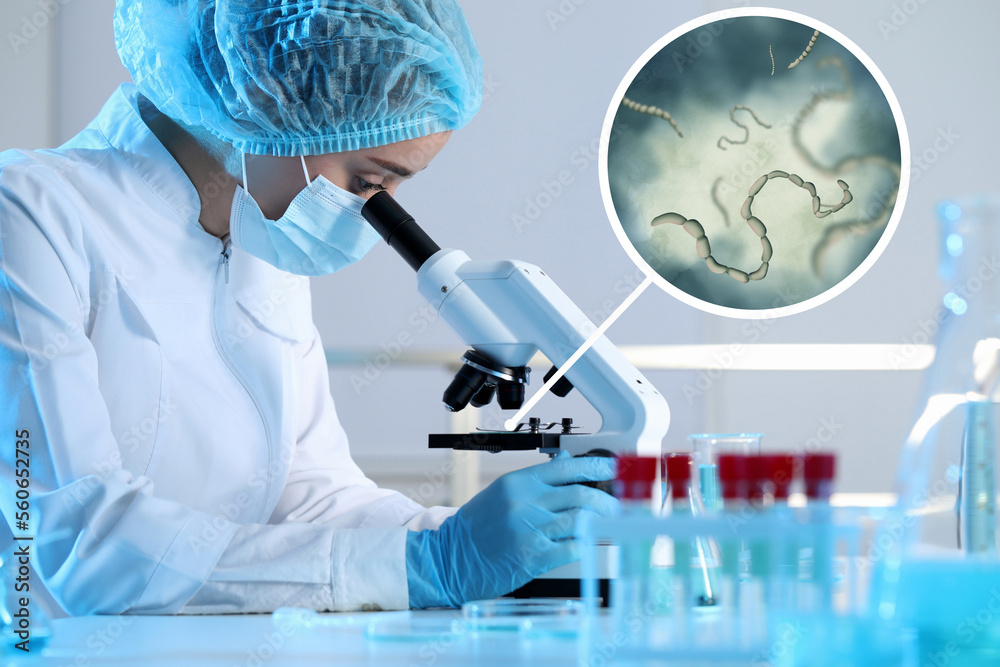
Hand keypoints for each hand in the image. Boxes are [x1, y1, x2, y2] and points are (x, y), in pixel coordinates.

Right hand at [405, 451, 617, 607]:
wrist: (452, 557)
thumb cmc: (476, 527)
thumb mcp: (503, 493)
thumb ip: (536, 481)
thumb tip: (566, 463)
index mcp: (518, 483)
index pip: (566, 468)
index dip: (595, 468)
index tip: (612, 469)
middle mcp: (525, 503)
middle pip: (579, 494)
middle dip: (605, 499)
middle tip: (615, 503)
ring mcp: (530, 530)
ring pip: (580, 519)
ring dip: (601, 521)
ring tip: (609, 522)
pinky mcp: (534, 557)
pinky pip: (573, 546)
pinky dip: (586, 544)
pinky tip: (590, 542)